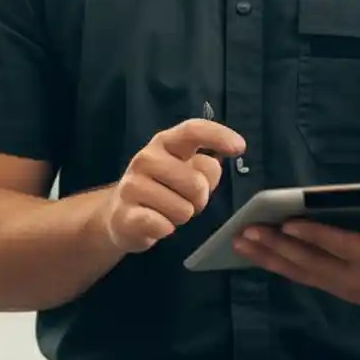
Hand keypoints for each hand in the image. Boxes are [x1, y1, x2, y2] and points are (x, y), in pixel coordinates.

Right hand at [101, 119, 244, 253]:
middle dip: (200, 199)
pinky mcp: (126, 214)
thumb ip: (203, 167)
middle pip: (197, 183)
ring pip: (184, 209)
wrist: (119, 215)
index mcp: (164, 143)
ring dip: (182, 216)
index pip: (192, 130)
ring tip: (167, 211)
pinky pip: (164, 226)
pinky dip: (166, 229)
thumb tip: (214, 165)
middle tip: (185, 200)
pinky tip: (155, 223)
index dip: (218, 135)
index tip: (240, 147)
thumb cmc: (162, 190)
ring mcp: (132, 186)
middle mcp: (146, 159)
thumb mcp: (184, 172)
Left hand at [233, 200, 359, 321]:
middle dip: (278, 247)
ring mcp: (346, 286)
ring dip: (268, 257)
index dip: (318, 237)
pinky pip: (301, 276)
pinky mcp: (337, 287)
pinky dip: (275, 264)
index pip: (347, 248)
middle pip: (313, 262)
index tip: (290, 223)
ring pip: (301, 272)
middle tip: (246, 230)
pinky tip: (251, 252)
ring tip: (238, 240)